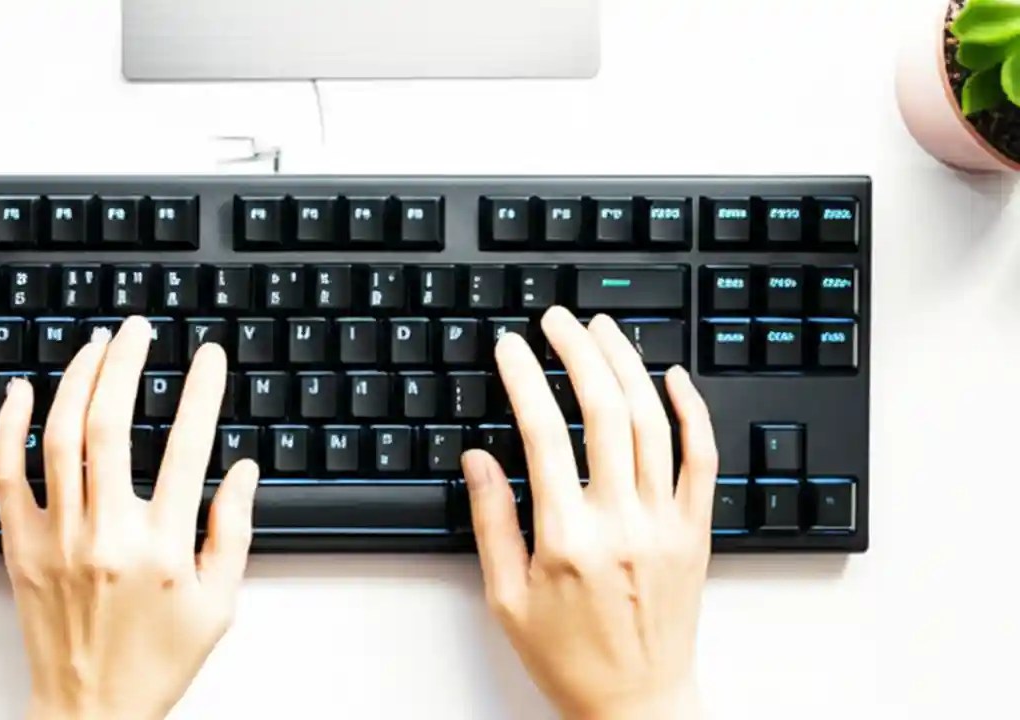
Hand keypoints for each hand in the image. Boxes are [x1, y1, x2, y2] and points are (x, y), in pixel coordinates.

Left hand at [0, 317, 258, 719]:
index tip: (208, 357)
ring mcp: (58, 538)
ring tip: (95, 346)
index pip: (188, 447)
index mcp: (163, 548)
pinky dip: (10, 427)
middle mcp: (107, 535)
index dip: (202, 391)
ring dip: (77, 380)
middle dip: (127, 363)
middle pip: (112, 424)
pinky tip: (24, 392)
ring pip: (60, 437)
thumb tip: (245, 469)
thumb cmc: (156, 662)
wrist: (91, 711)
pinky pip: (5, 474)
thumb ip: (234, 531)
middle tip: (139, 329)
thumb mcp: (220, 604)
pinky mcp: (20, 547)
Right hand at [462, 308, 717, 719]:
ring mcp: (666, 523)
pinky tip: (672, 377)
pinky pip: (704, 457)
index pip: (543, 432)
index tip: (510, 347)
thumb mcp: (507, 599)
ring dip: (627, 365)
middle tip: (557, 319)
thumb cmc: (571, 658)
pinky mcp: (697, 531)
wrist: (638, 705)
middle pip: (604, 410)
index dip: (523, 377)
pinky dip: (692, 410)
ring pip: (653, 421)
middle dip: (577, 351)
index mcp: (567, 537)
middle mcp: (622, 521)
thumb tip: (478, 459)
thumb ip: (492, 522)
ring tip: (604, 329)